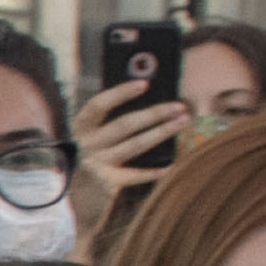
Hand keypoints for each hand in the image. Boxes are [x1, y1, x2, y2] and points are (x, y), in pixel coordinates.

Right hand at [71, 71, 189, 199]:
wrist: (83, 178)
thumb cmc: (97, 142)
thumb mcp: (95, 126)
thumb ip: (113, 111)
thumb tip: (149, 89)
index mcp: (83, 125)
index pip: (99, 105)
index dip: (120, 93)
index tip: (145, 84)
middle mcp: (89, 143)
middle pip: (124, 125)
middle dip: (154, 114)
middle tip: (179, 106)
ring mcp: (99, 163)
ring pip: (134, 146)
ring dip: (161, 132)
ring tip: (183, 121)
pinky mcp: (109, 181)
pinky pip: (133, 176)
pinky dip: (152, 172)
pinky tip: (171, 166)